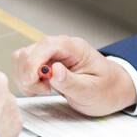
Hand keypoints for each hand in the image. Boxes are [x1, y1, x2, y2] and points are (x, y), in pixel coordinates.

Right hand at [11, 34, 136, 115]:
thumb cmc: (106, 89)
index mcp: (74, 48)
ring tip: (44, 90)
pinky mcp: (45, 63)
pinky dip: (26, 80)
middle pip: (28, 51)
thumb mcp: (92, 91)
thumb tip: (54, 71)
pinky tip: (42, 88)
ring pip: (22, 58)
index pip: (45, 45)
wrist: (113, 89)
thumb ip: (71, 82)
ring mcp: (51, 54)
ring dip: (25, 78)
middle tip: (45, 90)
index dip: (33, 63)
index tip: (33, 82)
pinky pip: (25, 67)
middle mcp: (60, 47)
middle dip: (28, 74)